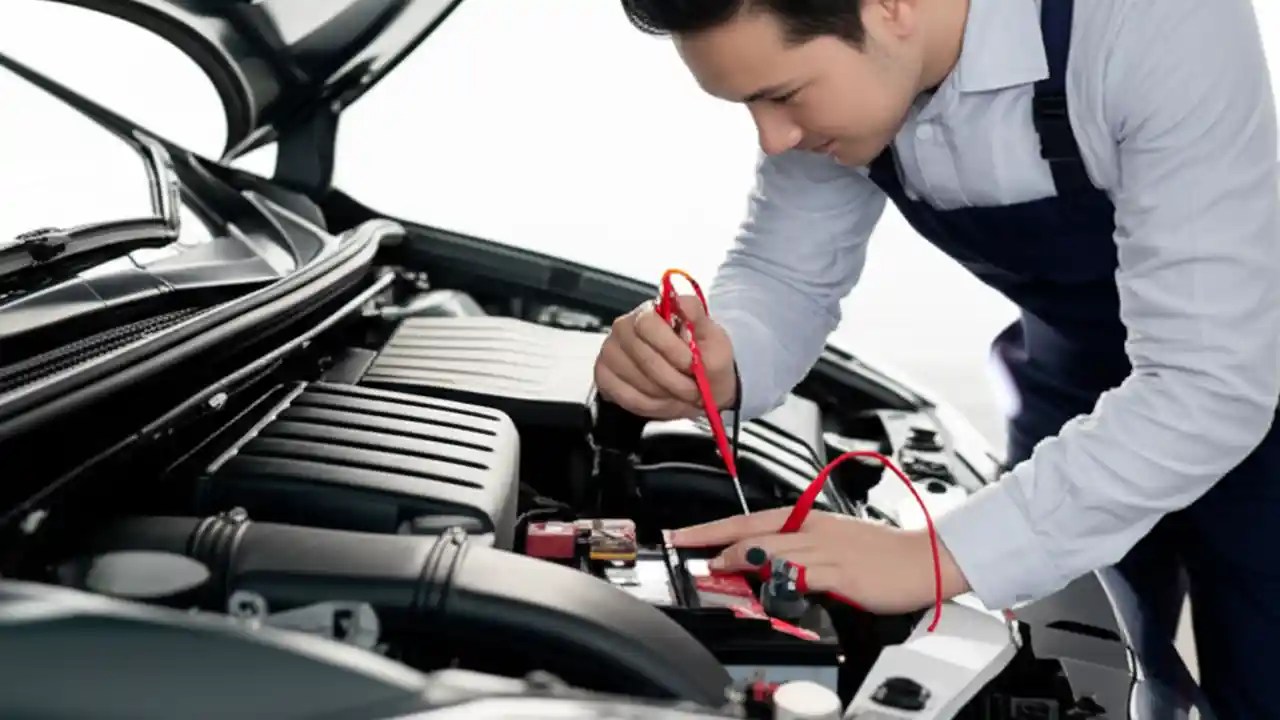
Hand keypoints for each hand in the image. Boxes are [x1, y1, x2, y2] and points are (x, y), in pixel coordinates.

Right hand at [594, 294, 736, 419]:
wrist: (697, 387)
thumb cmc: (704, 360)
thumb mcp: (713, 338)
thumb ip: (698, 317)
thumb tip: (682, 300)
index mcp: (651, 311)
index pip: (647, 324)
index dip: (670, 348)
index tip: (691, 363)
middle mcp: (624, 327)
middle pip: (642, 355)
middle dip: (673, 379)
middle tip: (694, 389)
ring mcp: (611, 352)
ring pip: (636, 379)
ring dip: (665, 393)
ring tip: (681, 393)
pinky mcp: (605, 376)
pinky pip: (627, 397)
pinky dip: (651, 404)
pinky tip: (664, 399)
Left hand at [668, 507, 970, 615]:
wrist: (921, 559)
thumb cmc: (879, 551)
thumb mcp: (831, 542)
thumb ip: (796, 550)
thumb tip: (759, 562)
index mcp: (807, 520)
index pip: (750, 519)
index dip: (714, 527)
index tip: (684, 534)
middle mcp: (811, 531)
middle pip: (754, 530)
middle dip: (715, 538)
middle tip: (686, 546)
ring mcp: (826, 552)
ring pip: (774, 548)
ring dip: (741, 556)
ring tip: (715, 565)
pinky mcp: (841, 573)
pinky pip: (805, 573)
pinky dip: (782, 576)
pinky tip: (766, 581)